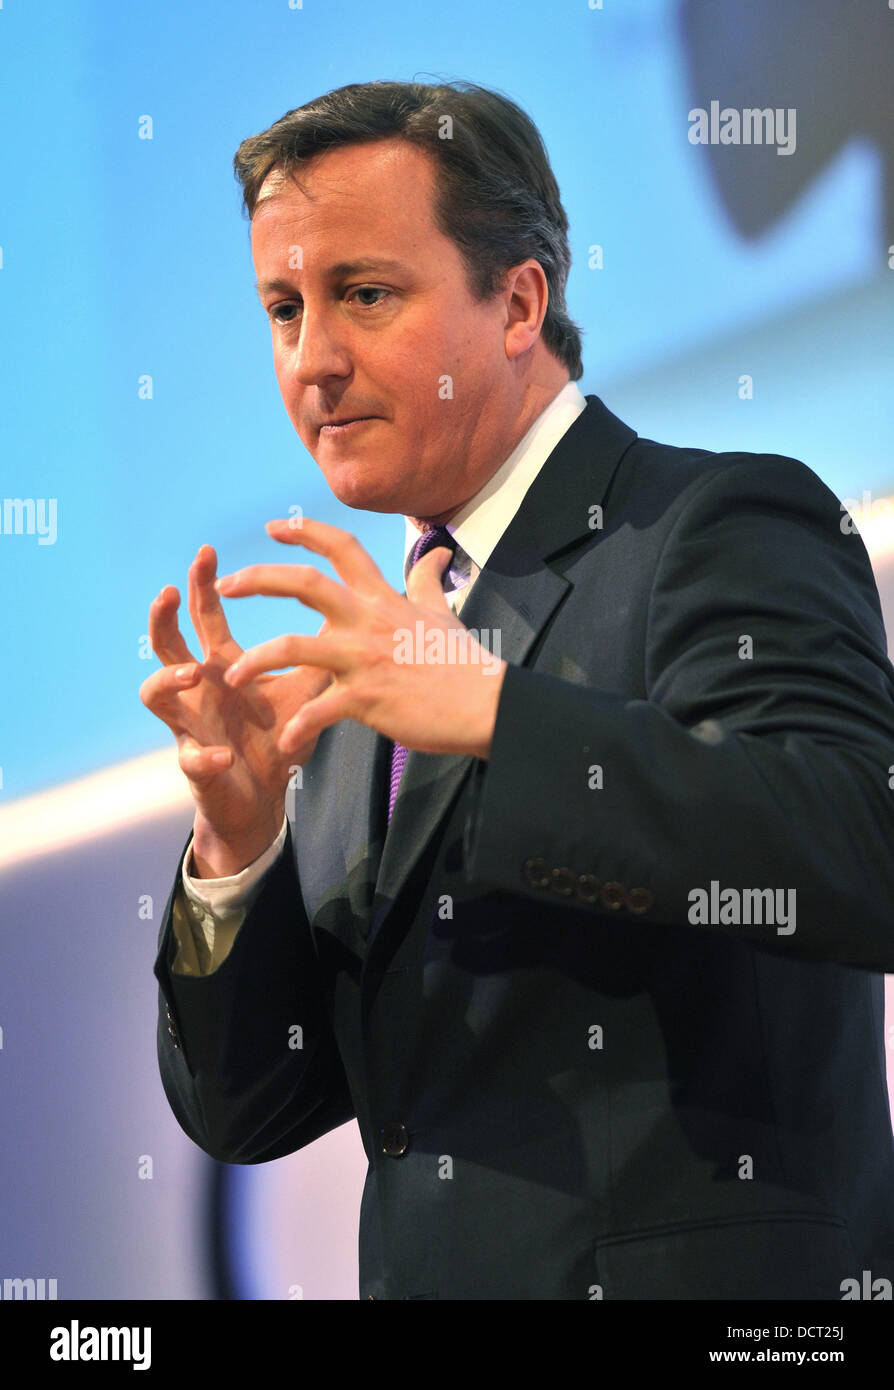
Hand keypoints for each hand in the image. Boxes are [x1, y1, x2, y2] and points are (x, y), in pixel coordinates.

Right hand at [139, 543, 331, 870]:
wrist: (265, 797)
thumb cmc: (279, 736)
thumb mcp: (306, 688)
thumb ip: (318, 650)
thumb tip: (350, 605)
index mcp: (224, 665)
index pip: (208, 615)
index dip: (205, 583)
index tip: (208, 551)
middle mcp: (199, 688)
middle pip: (168, 642)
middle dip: (165, 615)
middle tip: (172, 588)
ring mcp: (190, 724)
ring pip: (154, 694)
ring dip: (168, 681)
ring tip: (191, 675)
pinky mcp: (195, 765)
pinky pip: (191, 758)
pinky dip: (204, 756)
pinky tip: (221, 756)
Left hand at [217, 518, 507, 759]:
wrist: (486, 704)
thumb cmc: (463, 661)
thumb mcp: (443, 612)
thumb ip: (427, 580)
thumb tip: (436, 549)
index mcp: (382, 599)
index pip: (341, 548)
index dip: (306, 532)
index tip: (275, 527)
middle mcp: (368, 621)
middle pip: (305, 583)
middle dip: (259, 578)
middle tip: (224, 585)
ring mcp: (365, 659)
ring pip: (297, 646)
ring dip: (258, 660)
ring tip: (232, 675)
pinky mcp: (367, 699)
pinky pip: (320, 711)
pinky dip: (299, 727)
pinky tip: (286, 743)